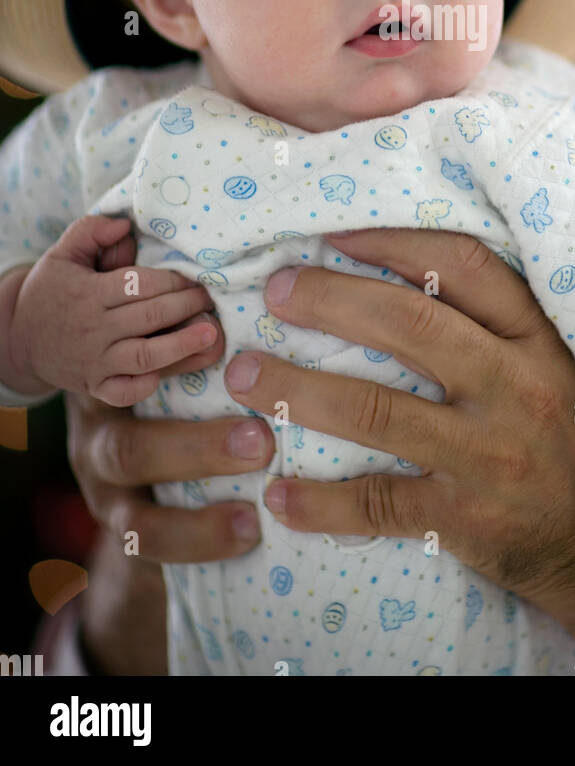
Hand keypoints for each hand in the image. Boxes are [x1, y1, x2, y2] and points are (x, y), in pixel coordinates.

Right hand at [10, 215, 218, 404]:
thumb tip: (125, 223)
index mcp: (89, 294)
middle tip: (212, 298)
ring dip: (181, 346)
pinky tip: (168, 371)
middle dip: (187, 306)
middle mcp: (93, 330)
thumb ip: (90, 231)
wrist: (20, 340)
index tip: (196, 276)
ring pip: (144, 357)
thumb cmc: (51, 291)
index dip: (173, 280)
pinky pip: (124, 393)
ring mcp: (95, 362)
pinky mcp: (95, 386)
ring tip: (211, 335)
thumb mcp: (62, 254)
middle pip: (150, 317)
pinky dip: (146, 386)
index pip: (139, 285)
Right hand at [66, 224, 273, 673]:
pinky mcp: (131, 530)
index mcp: (117, 375)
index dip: (171, 354)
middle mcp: (105, 434)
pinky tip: (251, 535)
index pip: (130, 366)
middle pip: (130, 444)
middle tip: (261, 438)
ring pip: (137, 512)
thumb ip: (191, 288)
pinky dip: (198, 543)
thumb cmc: (169, 363)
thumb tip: (240, 236)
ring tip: (259, 497)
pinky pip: (152, 547)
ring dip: (197, 512)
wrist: (123, 445)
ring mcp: (111, 491)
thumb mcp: (169, 322)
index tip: (227, 346)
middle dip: (194, 443)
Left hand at [224, 227, 574, 675]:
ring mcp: (491, 456)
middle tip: (275, 290)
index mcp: (539, 340)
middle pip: (410, 326)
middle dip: (331, 300)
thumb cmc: (572, 440)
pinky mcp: (471, 521)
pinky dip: (323, 502)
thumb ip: (496, 322)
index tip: (335, 233)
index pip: (464, 267)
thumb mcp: (556, 366)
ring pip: (378, 412)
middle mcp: (516, 388)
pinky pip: (382, 505)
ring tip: (243, 376)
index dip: (394, 242)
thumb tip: (397, 270)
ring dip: (299, 389)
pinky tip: (279, 493)